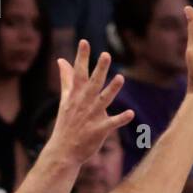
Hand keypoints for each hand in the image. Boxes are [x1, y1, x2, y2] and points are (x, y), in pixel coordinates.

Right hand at [45, 40, 134, 165]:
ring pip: (103, 100)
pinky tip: (130, 114)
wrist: (63, 151)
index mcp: (76, 95)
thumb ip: (66, 78)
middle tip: (106, 55)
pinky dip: (121, 119)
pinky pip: (112, 123)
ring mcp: (91, 117)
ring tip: (120, 78)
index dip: (82, 57)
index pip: (79, 73)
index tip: (84, 42)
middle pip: (93, 84)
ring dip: (111, 90)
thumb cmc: (66, 124)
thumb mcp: (65, 99)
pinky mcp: (99, 130)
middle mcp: (84, 104)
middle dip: (99, 70)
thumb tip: (61, 60)